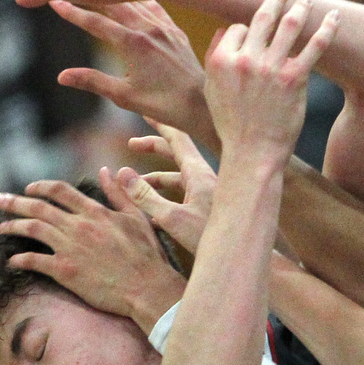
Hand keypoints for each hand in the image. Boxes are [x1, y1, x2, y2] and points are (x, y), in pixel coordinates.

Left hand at [0, 175, 186, 333]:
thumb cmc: (147, 255)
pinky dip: (20, 259)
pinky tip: (12, 261)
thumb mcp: (137, 217)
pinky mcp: (65, 271)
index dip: (40, 187)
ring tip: (1, 228)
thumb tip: (110, 170)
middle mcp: (78, 226)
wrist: (147, 288)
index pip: (60, 191)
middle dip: (15, 202)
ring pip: (33, 229)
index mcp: (95, 212)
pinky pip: (34, 261)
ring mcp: (70, 248)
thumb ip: (120, 193)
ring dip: (13, 226)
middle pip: (39, 207)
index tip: (28, 188)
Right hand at [47, 0, 213, 146]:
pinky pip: (155, 7)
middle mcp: (148, 30)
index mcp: (132, 44)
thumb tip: (62, 76)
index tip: (55, 3)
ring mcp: (163, 28)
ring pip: (134, 2)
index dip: (73, 13)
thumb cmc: (162, 105)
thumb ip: (92, 81)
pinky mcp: (175, 31)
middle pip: (113, 4)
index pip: (95, 23)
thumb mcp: (123, 96)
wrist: (200, 104)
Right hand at [118, 120, 216, 252]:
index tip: (147, 109)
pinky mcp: (210, 208)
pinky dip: (167, 196)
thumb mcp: (171, 218)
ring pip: (178, 177)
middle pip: (176, 154)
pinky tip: (155, 211)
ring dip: (156, 178)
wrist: (242, 255)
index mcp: (198, 173)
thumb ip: (145, 196)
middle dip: (153, 148)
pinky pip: (185, 195)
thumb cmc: (211, 238)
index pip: (177, 138)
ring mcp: (209, 193)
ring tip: (136, 185)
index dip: (160, 123)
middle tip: (131, 144)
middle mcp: (205, 178)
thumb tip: (122, 172)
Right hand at [205, 0, 337, 160]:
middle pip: (264, 17)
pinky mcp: (295, 78)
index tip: (256, 33)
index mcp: (222, 59)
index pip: (239, 27)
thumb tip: (225, 29)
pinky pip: (314, 46)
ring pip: (289, 25)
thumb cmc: (232, 125)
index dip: (249, 28)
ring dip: (299, 7)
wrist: (252, 153)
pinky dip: (326, 29)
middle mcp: (246, 58)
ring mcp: (271, 67)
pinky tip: (333, 18)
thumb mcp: (211, 91)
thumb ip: (215, 57)